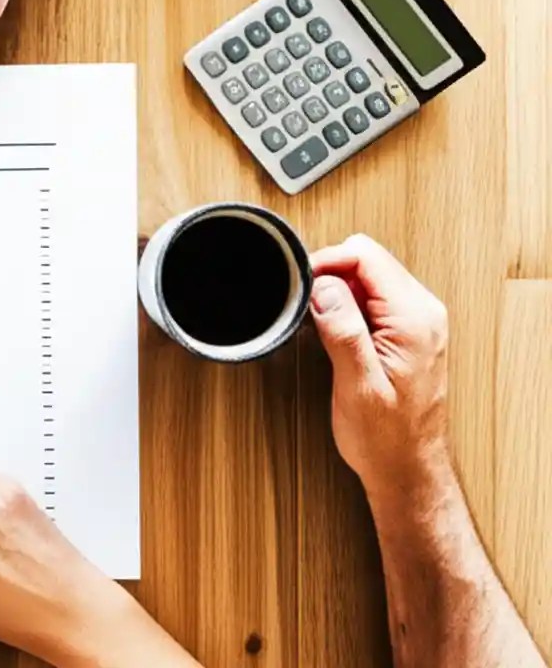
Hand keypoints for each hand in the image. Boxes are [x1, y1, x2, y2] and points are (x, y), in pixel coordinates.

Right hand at [309, 234, 449, 492]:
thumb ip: (343, 331)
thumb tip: (324, 287)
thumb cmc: (386, 437)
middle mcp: (423, 313)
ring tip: (318, 323)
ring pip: (368, 277)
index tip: (300, 283)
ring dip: (338, 292)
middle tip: (304, 306)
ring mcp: (418, 321)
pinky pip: (373, 299)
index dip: (326, 262)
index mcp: (414, 320)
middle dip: (330, 275)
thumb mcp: (357, 385)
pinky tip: (335, 331)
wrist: (407, 467)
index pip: (367, 257)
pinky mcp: (407, 331)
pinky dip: (348, 306)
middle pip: (368, 261)